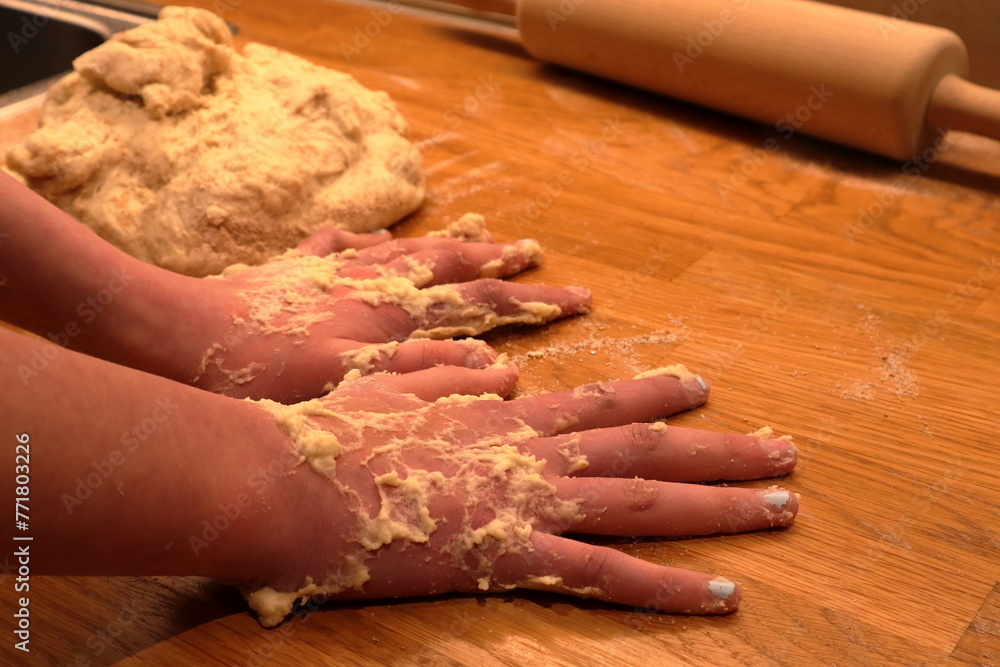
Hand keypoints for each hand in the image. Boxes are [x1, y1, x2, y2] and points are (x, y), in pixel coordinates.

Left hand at [183, 216, 589, 401]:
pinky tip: (370, 237)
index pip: (479, 301)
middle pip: (449, 263)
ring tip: (477, 228)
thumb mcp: (352, 384)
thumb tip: (497, 368)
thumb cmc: (267, 375)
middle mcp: (371, 283)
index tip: (579, 298)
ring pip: (405, 248)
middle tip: (535, 253)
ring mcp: (334, 272)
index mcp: (392, 314)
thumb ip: (424, 373)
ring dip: (446, 240)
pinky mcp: (295, 271)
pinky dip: (364, 242)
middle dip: (497, 260)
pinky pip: (341, 247)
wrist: (181, 339)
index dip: (532, 301)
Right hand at [243, 365, 797, 626]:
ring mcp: (531, 505)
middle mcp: (535, 454)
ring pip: (648, 504)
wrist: (298, 483)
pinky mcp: (514, 558)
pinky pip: (607, 575)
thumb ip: (453, 374)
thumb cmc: (337, 437)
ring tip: (782, 507)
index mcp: (506, 416)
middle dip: (723, 451)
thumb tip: (501, 368)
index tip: (702, 389)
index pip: (601, 402)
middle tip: (786, 451)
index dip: (657, 396)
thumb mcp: (396, 387)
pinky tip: (722, 596)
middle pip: (649, 451)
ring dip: (722, 506)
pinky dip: (669, 587)